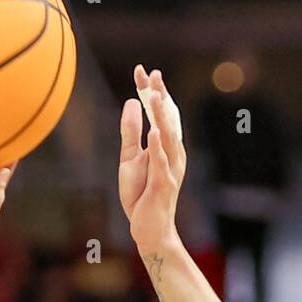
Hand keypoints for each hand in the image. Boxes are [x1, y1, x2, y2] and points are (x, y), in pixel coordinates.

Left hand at [119, 65, 186, 256]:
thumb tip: (132, 101)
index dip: (151, 92)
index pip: (159, 113)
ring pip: (167, 137)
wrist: (149, 230)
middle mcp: (172, 154)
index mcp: (165, 146)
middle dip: (160, 96)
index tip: (141, 71)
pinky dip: (158, 147)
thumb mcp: (129, 158)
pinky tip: (154, 131)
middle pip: (167, 119)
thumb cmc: (141, 195)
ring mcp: (170, 169)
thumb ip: (131, 131)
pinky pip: (161, 163)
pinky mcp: (164, 184)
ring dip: (161, 116)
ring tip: (155, 95)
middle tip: (152, 73)